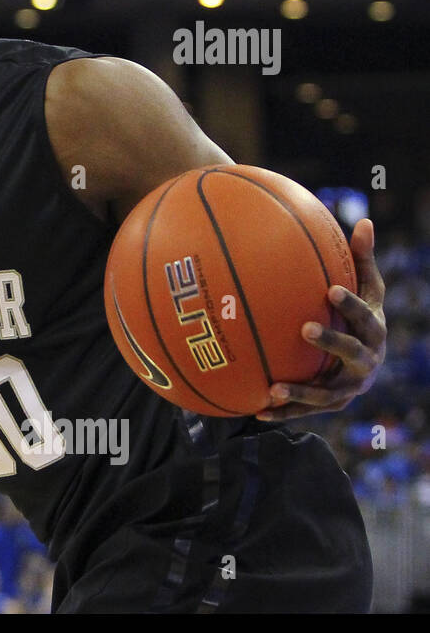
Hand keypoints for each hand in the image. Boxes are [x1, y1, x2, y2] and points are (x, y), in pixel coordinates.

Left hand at [257, 219, 386, 420]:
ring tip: (275, 388)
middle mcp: (367, 361)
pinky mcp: (332, 405)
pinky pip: (305, 412)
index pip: (366, 315)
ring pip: (327, 393)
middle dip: (332, 342)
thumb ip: (362, 260)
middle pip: (352, 353)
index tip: (331, 289)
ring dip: (302, 392)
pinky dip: (283, 413)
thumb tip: (363, 220)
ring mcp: (350, 387)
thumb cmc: (360, 316)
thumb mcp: (366, 289)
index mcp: (375, 330)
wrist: (367, 365)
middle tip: (304, 328)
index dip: (351, 304)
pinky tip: (257, 410)